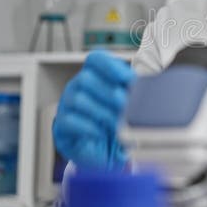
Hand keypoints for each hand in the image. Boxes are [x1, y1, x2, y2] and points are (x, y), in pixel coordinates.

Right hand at [53, 50, 134, 169]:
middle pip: (86, 78)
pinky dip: (89, 127)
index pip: (95, 59)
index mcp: (93, 74)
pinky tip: (102, 133)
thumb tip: (145, 88)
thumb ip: (131, 93)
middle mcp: (77, 85)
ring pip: (78, 99)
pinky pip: (71, 121)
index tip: (128, 79)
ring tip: (118, 122)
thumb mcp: (125, 103)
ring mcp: (67, 104)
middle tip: (125, 105)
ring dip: (102, 111)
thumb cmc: (113, 119)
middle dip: (109, 92)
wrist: (99, 147)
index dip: (111, 66)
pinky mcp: (62, 124)